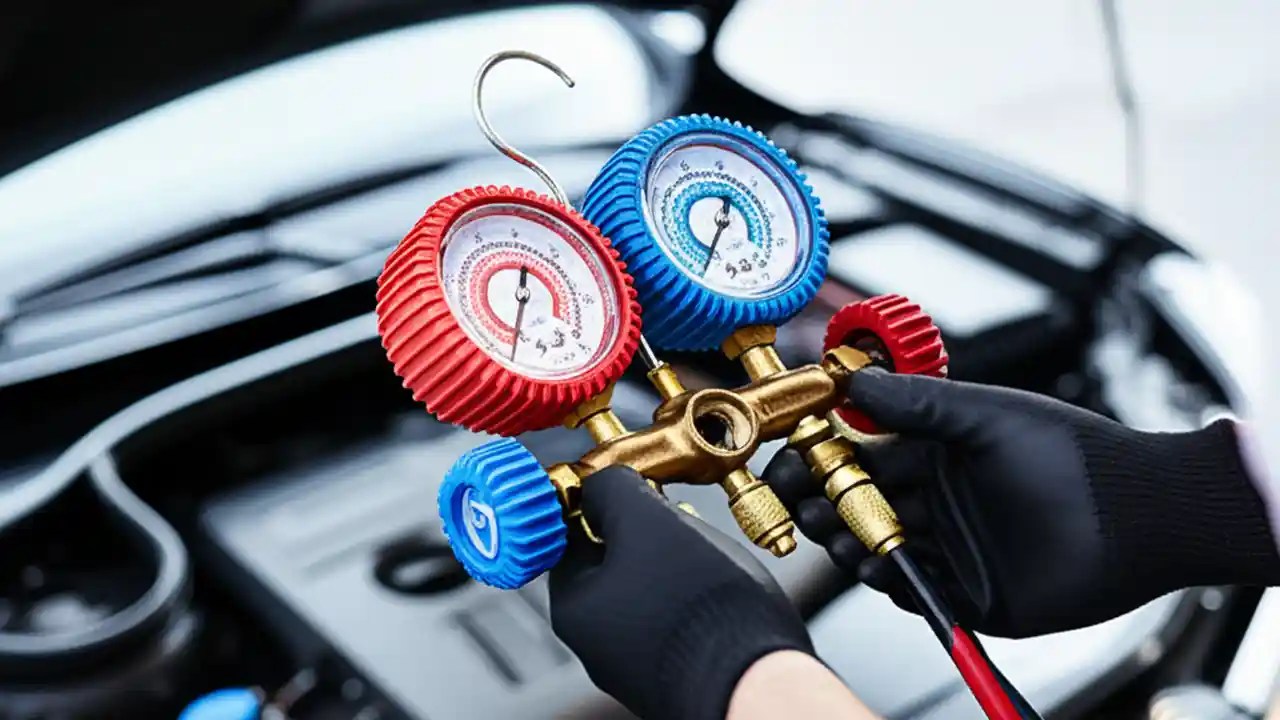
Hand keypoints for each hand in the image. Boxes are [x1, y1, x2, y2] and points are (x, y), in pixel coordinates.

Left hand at [550, 467, 813, 719]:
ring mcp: (636, 661)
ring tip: (706, 555)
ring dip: (673, 563)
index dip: (603, 501)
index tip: (630, 485)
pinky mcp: (675, 672)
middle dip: (646, 532)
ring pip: (647, 590)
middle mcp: (597, 642)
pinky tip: (720, 591)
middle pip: (611, 563)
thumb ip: (613, 491)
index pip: (571, 535)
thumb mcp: (647, 521)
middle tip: (676, 515)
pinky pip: (676, 619)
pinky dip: (694, 597)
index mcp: (575, 607)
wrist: (756, 683)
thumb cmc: (700, 609)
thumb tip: (600, 482)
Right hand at [765, 369, 1279, 637]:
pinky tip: (877, 565)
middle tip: (801, 502)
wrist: (1134, 514)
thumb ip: (914, 403)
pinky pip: (918, 591)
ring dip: (850, 541)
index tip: (791, 458)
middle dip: (824, 503)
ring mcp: (957, 549)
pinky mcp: (974, 594)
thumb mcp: (981, 413)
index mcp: (941, 455)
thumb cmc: (1068, 454)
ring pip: (882, 549)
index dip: (823, 459)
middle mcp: (944, 502)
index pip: (864, 457)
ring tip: (837, 533)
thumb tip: (853, 383)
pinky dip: (892, 580)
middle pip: (863, 506)